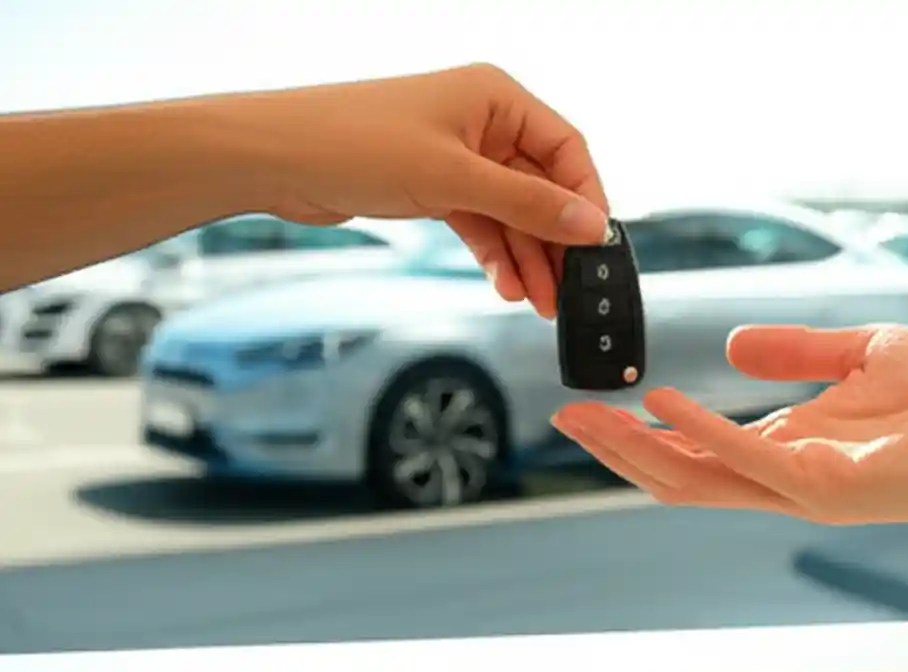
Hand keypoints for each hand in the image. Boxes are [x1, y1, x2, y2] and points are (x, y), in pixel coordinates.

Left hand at [230, 63, 608, 317]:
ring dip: (526, 257)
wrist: (275, 159)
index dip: (586, 200)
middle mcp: (481, 121)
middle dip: (554, 241)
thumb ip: (530, 205)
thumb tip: (592, 226)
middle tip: (569, 292)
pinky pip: (480, 222)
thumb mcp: (456, 179)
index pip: (566, 149)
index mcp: (496, 97)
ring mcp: (456, 154)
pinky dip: (493, 254)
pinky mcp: (432, 184)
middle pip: (541, 187)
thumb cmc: (356, 143)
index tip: (597, 248)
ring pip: (510, 212)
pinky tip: (505, 286)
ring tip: (540, 303)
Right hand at [551, 324, 907, 555]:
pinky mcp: (835, 485)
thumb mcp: (860, 352)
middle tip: (563, 421)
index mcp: (792, 447)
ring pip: (701, 480)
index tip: (595, 406)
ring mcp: (808, 488)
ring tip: (586, 419)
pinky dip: (702, 431)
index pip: (701, 451)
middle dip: (620, 451)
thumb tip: (730, 345)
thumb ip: (796, 351)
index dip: (644, 433)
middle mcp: (790, 476)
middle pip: (685, 473)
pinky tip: (663, 401)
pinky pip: (751, 462)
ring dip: (638, 450)